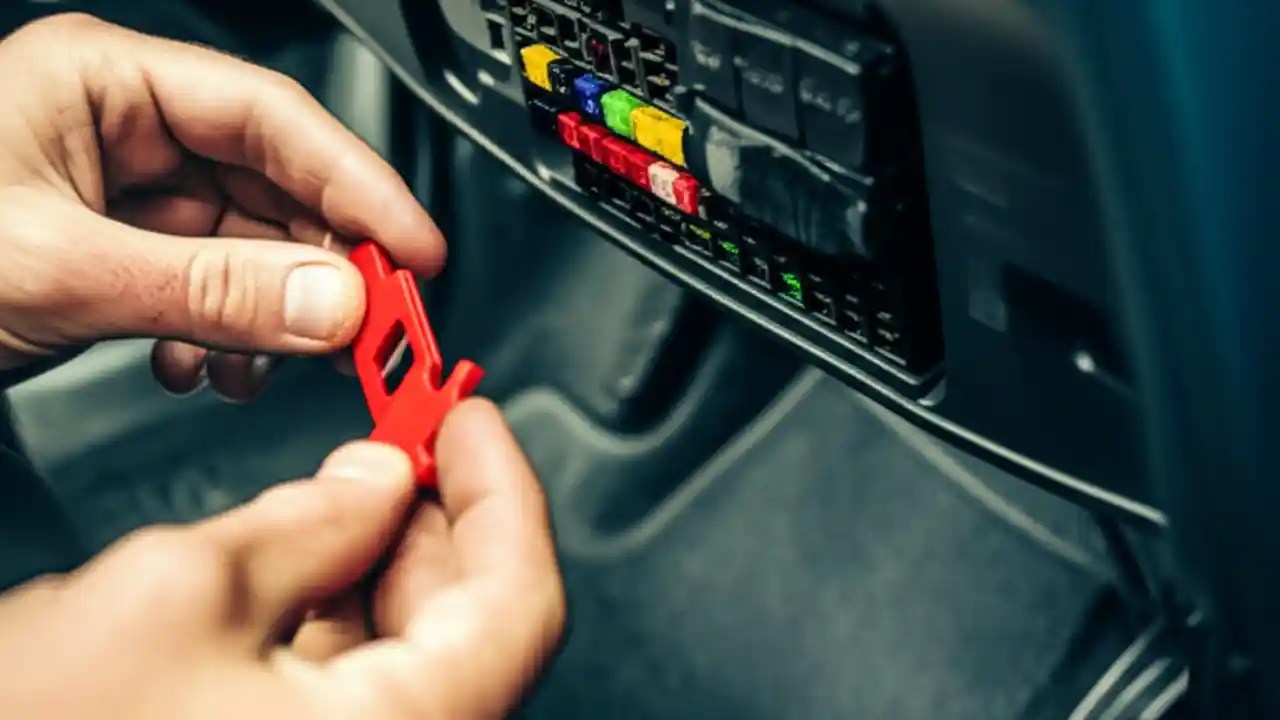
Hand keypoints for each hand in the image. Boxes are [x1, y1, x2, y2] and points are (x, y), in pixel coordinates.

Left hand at [0, 13, 443, 398]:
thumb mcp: (57, 269)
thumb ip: (210, 287)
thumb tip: (333, 301)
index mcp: (103, 82)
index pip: (271, 120)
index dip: (358, 185)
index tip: (414, 252)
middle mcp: (116, 129)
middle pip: (268, 187)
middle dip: (320, 265)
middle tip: (371, 325)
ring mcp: (114, 195)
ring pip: (241, 246)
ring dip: (268, 312)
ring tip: (269, 359)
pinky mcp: (107, 255)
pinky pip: (202, 286)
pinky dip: (222, 334)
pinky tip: (206, 366)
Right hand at [0, 400, 565, 718]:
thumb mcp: (177, 593)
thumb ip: (306, 523)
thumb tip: (374, 480)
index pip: (519, 600)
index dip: (502, 490)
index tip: (471, 420)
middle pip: (470, 622)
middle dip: (438, 514)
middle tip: (412, 434)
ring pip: (407, 652)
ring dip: (384, 556)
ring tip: (353, 480)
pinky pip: (350, 687)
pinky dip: (339, 611)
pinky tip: (306, 557)